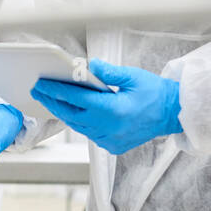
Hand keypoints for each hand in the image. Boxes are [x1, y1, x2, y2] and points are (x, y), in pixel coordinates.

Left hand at [31, 58, 180, 155]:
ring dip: (64, 113)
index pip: (75, 98)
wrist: (173, 114)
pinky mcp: (112, 145)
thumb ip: (108, 72)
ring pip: (78, 126)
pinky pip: (89, 133)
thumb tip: (89, 65)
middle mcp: (108, 127)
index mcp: (112, 109)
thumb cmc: (155, 93)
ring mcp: (109, 139)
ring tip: (50, 100)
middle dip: (52, 102)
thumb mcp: (133, 76)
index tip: (41, 84)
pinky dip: (79, 122)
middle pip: (71, 114)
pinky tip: (72, 112)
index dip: (55, 90)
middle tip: (38, 91)